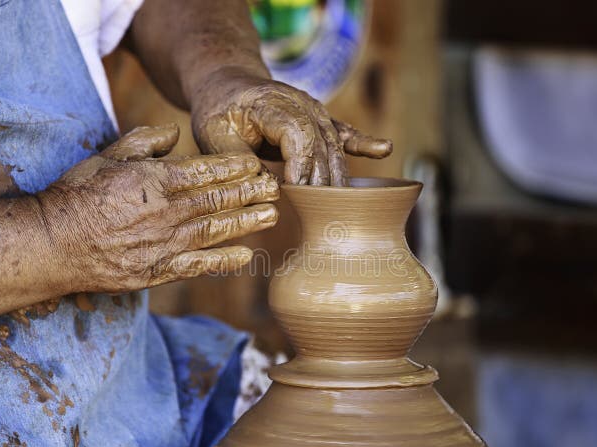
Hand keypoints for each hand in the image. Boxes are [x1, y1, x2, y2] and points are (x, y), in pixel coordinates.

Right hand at [38, 124, 278, 292]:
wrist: (53, 244)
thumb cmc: (77, 195)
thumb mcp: (107, 155)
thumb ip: (144, 142)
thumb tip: (175, 133)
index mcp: (154, 181)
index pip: (204, 171)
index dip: (234, 168)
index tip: (256, 165)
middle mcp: (165, 212)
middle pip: (217, 200)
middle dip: (249, 193)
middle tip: (275, 187)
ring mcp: (164, 244)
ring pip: (215, 230)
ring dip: (246, 222)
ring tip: (271, 215)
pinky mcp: (158, 271)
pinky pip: (198, 266)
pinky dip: (223, 261)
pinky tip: (245, 256)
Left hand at [191, 68, 392, 185]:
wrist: (228, 87)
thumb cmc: (218, 113)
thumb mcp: (213, 135)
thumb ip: (238, 160)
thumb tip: (265, 185)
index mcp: (271, 102)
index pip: (297, 132)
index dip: (301, 162)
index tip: (295, 190)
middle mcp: (298, 103)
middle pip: (320, 142)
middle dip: (321, 178)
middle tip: (318, 210)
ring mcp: (313, 110)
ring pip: (333, 144)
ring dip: (337, 176)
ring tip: (343, 205)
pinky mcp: (320, 120)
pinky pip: (344, 133)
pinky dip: (363, 143)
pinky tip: (382, 149)